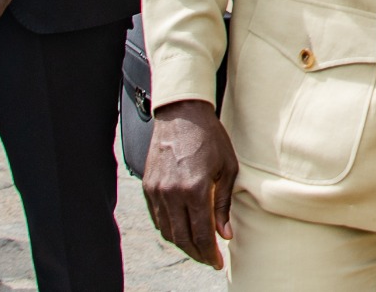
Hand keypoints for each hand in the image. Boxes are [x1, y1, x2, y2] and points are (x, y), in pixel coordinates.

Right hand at [143, 99, 238, 268]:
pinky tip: (181, 229)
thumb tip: (224, 234)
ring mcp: (157, 190)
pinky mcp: (148, 185)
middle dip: (196, 253)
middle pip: (181, 237)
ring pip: (167, 230)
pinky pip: (157, 217)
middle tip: (209, 259)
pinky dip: (168, 228)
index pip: (200, 234)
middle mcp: (172, 193)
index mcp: (194, 190)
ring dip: (182, 243)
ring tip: (197, 247)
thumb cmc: (210, 138)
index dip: (209, 253)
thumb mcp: (227, 168)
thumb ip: (223, 204)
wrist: (182, 114)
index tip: (217, 262)